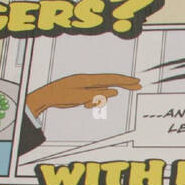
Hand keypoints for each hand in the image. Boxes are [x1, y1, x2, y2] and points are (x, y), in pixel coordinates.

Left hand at [25, 73, 141, 117]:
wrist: (46, 96)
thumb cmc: (61, 96)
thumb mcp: (80, 98)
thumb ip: (98, 95)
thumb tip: (115, 92)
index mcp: (88, 79)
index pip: (111, 79)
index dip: (125, 81)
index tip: (136, 83)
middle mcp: (89, 80)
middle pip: (111, 81)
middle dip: (124, 84)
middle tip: (138, 85)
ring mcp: (86, 84)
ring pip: (101, 92)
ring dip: (98, 101)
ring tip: (85, 105)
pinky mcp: (83, 90)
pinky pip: (94, 96)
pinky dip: (93, 102)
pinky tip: (84, 105)